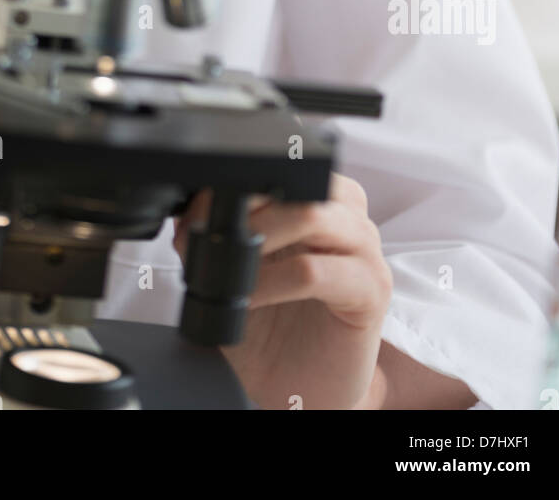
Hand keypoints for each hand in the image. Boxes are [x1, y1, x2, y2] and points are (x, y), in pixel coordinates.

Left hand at [173, 173, 392, 409]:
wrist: (299, 389)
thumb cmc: (272, 328)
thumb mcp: (236, 270)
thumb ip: (221, 233)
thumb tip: (186, 211)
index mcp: (321, 202)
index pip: (283, 168)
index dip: (236, 183)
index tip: (197, 211)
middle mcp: (348, 218)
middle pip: (300, 182)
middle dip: (244, 205)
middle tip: (208, 236)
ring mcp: (365, 251)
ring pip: (311, 216)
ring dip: (258, 238)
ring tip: (230, 268)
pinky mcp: (371, 291)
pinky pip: (316, 271)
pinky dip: (272, 281)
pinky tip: (249, 298)